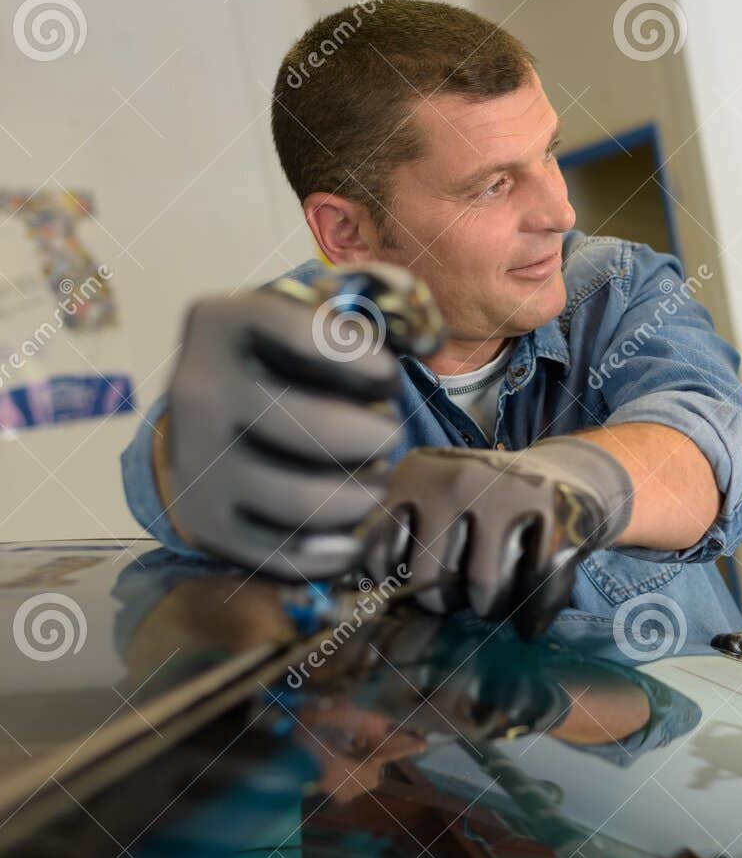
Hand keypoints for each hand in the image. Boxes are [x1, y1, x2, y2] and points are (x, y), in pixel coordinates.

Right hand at [163, 281, 403, 579]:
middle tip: (387, 436)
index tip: (385, 377)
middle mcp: (196, 391)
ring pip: (305, 501)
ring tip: (374, 480)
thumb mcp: (320, 313)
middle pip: (317, 428)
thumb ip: (387, 303)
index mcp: (221, 322)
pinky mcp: (205, 523)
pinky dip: (337, 550)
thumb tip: (431, 338)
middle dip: (377, 437)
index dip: (371, 363)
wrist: (209, 419)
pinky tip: (354, 531)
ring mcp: (194, 462)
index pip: (311, 337)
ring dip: (363, 495)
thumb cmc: (287, 361)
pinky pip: (286, 554)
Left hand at [364, 437, 633, 639]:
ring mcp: (510, 494)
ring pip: (484, 591)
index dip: (403, 584)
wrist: (569, 475)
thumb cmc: (488, 506)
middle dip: (448, 602)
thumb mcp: (433, 505)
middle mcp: (457, 479)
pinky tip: (531, 605)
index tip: (425, 577)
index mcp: (415, 475)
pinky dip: (533, 614)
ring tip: (498, 591)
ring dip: (492, 608)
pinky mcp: (559, 516)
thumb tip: (356, 601)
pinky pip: (534, 591)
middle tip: (464, 591)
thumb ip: (394, 543)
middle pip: (431, 583)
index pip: (380, 558)